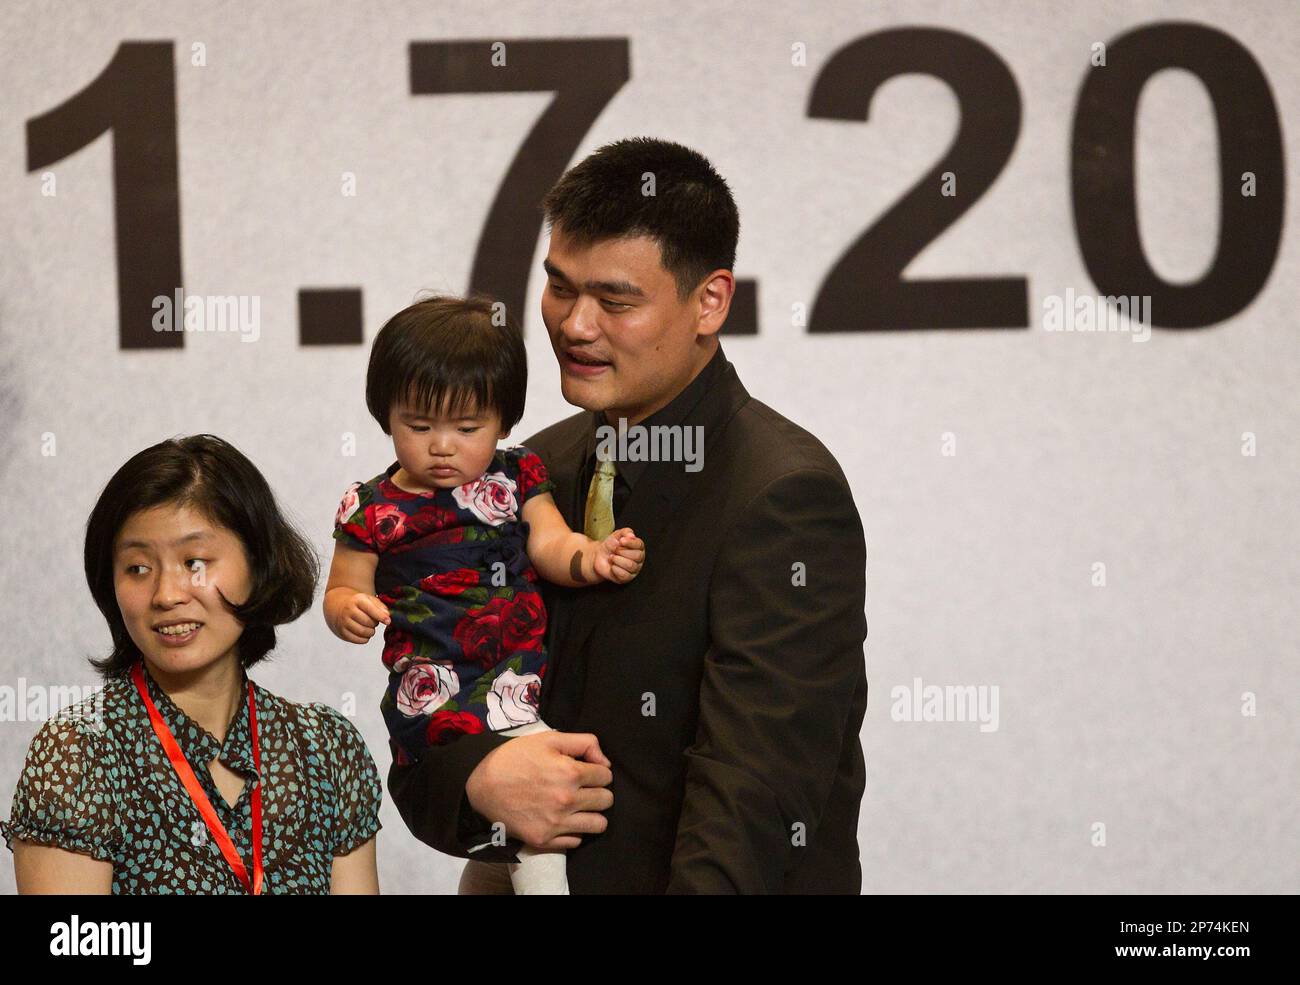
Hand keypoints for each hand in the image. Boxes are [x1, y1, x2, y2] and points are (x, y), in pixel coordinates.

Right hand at [336, 592, 390, 642]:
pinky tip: (364, 632)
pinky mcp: (342, 632)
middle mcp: (349, 611)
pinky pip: (359, 640)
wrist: (340, 607)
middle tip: (373, 621)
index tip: (388, 621)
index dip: (380, 616)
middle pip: (368, 622)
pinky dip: (365, 638)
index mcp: (357, 600)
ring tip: (369, 627)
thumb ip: (380, 606)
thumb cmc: (358, 604)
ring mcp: (344, 622)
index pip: (370, 609)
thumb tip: (387, 615)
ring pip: (363, 632)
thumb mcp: (369, 599)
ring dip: (371, 632)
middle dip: (375, 623)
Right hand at [466, 731, 613, 850]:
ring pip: (598, 825)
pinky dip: (573, 831)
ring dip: (592, 814)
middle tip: (583, 788)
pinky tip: (562, 819)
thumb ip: (584, 743)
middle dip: (598, 791)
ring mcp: (556, 823)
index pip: (606, 777)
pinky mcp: (544, 840)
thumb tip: (606, 763)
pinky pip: (576, 841)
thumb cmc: (514, 758)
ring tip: (579, 807)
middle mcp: (567, 800)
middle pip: (606, 801)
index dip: (598, 771)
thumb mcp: (548, 739)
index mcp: (570, 773)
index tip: (586, 771)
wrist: (480, 786)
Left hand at [594, 527, 644, 583]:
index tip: (621, 541)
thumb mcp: (617, 535)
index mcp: (638, 547)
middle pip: (637, 556)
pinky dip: (616, 569)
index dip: (630, 543)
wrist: (599, 557)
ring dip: (618, 560)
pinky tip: (612, 566)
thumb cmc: (611, 545)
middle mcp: (639, 559)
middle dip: (623, 551)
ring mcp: (634, 569)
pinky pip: (625, 575)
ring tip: (612, 557)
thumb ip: (625, 532)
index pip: (640, 545)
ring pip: (631, 565)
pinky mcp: (627, 578)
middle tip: (615, 550)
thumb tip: (631, 535)